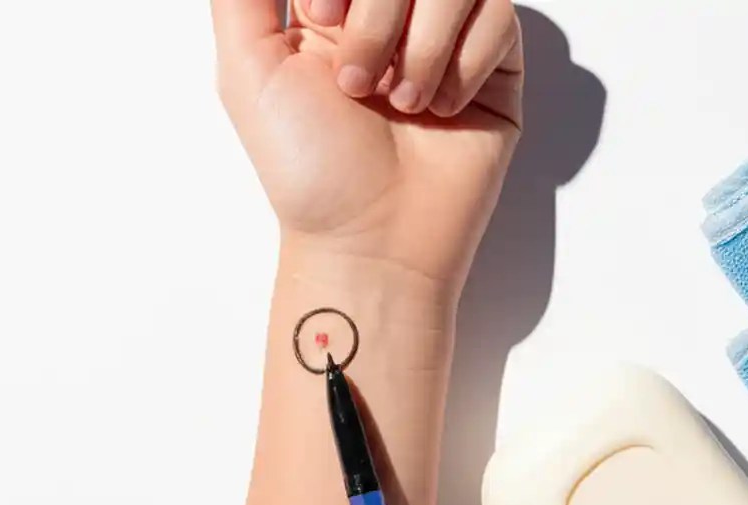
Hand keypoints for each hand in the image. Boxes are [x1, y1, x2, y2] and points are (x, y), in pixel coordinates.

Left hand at [211, 0, 523, 288]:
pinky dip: (465, 63)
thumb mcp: (248, 67)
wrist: (374, 238)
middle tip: (357, 82)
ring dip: (423, 44)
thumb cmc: (309, 168)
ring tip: (402, 103)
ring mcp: (445, 36)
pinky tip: (441, 110)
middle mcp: (391, 14)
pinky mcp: (494, 64)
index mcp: (332, 6)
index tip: (322, 14)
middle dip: (379, 15)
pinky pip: (500, 16)